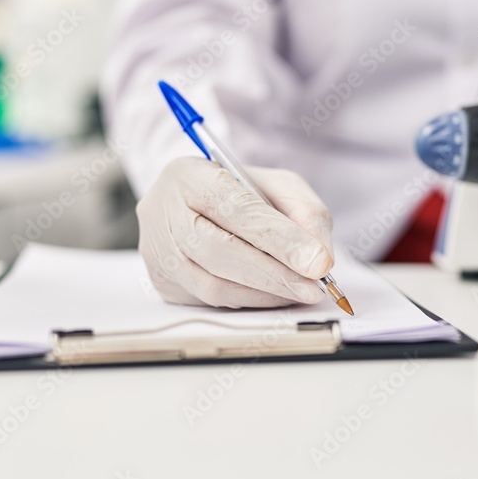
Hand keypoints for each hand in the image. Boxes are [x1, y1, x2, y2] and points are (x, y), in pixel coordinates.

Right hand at [137, 157, 334, 308]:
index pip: (236, 209)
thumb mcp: (275, 185)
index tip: (318, 262)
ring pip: (212, 285)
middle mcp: (163, 214)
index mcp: (189, 176)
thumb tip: (319, 258)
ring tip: (299, 292)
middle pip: (219, 251)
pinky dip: (249, 301)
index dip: (280, 239)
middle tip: (314, 287)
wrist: (187, 204)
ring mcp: (158, 253)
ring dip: (264, 294)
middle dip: (274, 274)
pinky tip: (272, 295)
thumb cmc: (236, 192)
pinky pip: (210, 302)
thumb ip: (303, 211)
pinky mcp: (163, 284)